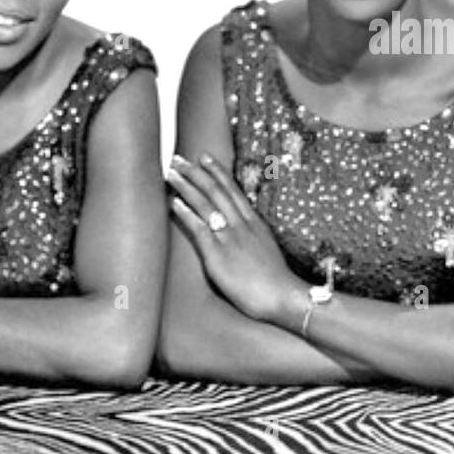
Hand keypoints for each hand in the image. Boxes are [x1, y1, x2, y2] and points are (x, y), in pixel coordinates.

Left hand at [167, 153, 305, 326]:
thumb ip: (254, 239)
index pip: (232, 190)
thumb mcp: (267, 251)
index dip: (217, 172)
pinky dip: (186, 213)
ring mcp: (230, 238)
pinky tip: (174, 202)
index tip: (205, 158)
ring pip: (206, 203)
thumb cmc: (276, 281)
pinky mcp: (218, 254)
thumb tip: (245, 236)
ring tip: (171, 173)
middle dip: (196, 172)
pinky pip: (199, 228)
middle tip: (179, 158)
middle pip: (216, 191)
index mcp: (254, 223)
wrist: (283, 295)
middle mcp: (242, 225)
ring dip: (187, 186)